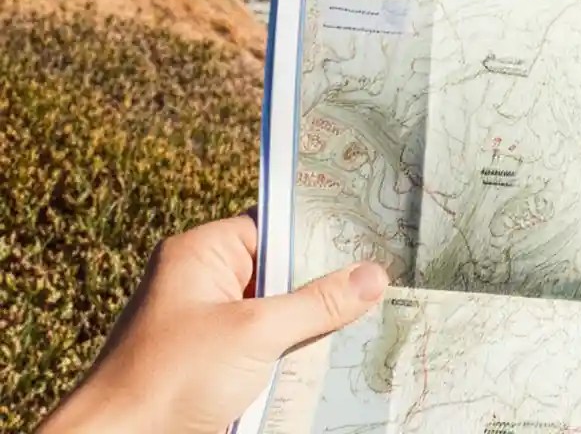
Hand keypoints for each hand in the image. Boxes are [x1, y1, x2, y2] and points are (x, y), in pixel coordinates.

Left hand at [39, 213, 388, 433]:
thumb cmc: (172, 377)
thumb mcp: (255, 333)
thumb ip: (316, 303)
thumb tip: (373, 276)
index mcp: (201, 255)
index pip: (272, 226)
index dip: (319, 231)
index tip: (370, 233)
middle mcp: (204, 282)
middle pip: (280, 271)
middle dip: (325, 281)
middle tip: (385, 278)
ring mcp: (209, 325)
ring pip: (278, 312)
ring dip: (314, 321)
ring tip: (374, 313)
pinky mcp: (215, 363)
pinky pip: (267, 346)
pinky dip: (296, 352)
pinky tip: (336, 354)